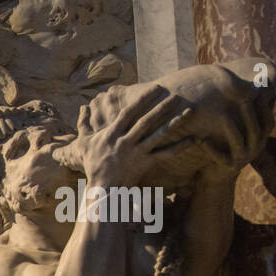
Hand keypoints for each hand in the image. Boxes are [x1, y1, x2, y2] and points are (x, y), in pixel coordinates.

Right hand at [73, 85, 193, 182]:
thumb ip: (83, 123)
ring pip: (158, 135)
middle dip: (162, 107)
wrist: (99, 187)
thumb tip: (82, 107)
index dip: (143, 99)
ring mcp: (135, 152)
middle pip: (146, 121)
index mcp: (112, 133)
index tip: (156, 88)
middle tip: (177, 94)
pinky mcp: (144, 163)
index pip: (129, 112)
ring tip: (189, 111)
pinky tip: (193, 139)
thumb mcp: (83, 142)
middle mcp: (125, 141)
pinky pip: (165, 154)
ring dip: (174, 122)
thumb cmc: (91, 164)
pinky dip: (179, 147)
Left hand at [196, 100, 265, 180]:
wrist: (217, 178)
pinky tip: (201, 140)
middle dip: (249, 113)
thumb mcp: (242, 134)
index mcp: (260, 140)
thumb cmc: (229, 150)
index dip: (265, 108)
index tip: (258, 93)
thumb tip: (262, 94)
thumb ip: (249, 118)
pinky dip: (210, 148)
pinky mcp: (228, 168)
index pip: (268, 122)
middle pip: (255, 130)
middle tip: (242, 98)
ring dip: (231, 128)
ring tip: (223, 114)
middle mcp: (255, 150)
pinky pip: (219, 157)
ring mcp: (242, 159)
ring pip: (239, 142)